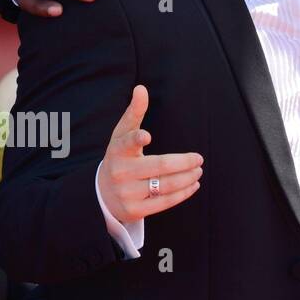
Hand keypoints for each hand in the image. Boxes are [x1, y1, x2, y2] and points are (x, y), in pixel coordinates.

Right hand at [96, 85, 202, 224]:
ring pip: (166, 185)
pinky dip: (183, 193)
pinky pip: (164, 202)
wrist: (101, 194)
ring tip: (198, 171)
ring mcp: (126, 193)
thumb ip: (134, 113)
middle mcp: (120, 173)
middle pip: (160, 166)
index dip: (136, 139)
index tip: (146, 136)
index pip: (126, 143)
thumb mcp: (121, 135)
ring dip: (188, 177)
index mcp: (117, 151)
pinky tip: (193, 185)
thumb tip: (141, 88)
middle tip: (199, 158)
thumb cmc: (119, 157)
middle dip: (184, 162)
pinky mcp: (135, 210)